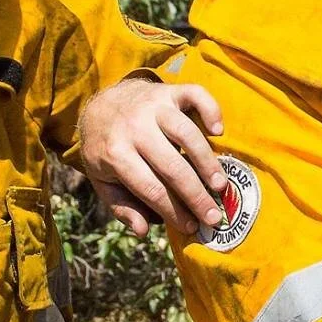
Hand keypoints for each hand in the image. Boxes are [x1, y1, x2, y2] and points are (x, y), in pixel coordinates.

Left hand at [76, 78, 228, 236]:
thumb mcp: (102, 180)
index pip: (151, 189)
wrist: (101, 106)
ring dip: (207, 161)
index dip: (173, 211)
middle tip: (213, 217)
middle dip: (195, 196)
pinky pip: (195, 95)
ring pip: (187, 133)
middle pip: (172, 166)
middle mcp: (135, 128)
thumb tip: (143, 230)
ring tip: (220, 185)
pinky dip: (211, 110)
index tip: (191, 227)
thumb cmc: (106, 149)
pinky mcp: (169, 91)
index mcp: (115, 154)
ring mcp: (153, 106)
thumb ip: (121, 206)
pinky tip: (219, 132)